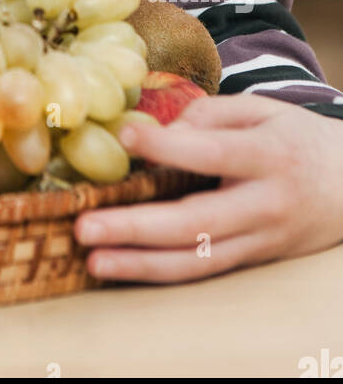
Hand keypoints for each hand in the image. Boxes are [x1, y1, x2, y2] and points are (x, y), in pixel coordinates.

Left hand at [72, 93, 342, 283]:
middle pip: (197, 222)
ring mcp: (259, 241)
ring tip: (94, 260)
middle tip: (86, 224)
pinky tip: (121, 268)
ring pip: (197, 260)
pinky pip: (202, 271)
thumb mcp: (265, 111)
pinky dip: (159, 273)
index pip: (215, 153)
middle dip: (137, 228)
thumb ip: (213, 114)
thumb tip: (160, 132)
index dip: (171, 148)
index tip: (126, 137)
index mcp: (270, 156)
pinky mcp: (252, 262)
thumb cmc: (296, 140)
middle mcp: (264, 205)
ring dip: (141, 264)